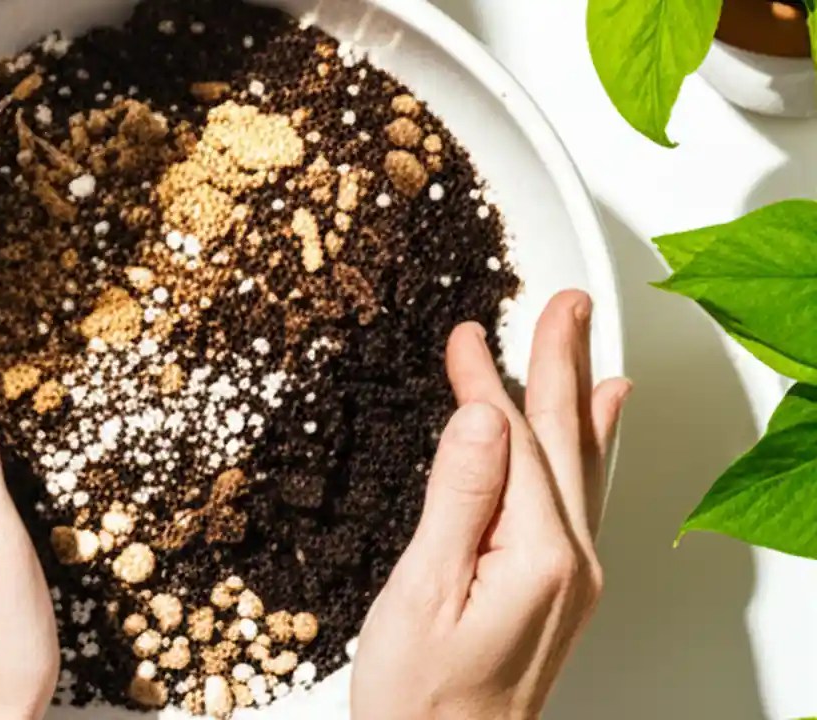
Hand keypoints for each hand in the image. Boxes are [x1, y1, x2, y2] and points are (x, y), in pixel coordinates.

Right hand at [351, 290, 630, 719]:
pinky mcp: (558, 590)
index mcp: (538, 555)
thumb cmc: (423, 699)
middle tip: (564, 305)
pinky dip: (584, 453)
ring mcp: (572, 577)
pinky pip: (578, 499)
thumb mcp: (424, 591)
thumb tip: (484, 416)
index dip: (488, 381)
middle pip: (564, 441)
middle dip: (561, 364)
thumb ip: (460, 497)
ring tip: (586, 353)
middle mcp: (570, 562)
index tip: (466, 336)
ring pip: (577, 466)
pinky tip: (592, 434)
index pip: (516, 440)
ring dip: (577, 400)